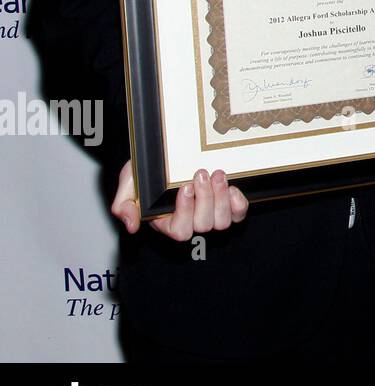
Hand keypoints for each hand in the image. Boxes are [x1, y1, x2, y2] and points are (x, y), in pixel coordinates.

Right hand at [111, 160, 248, 241]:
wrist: (164, 155)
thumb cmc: (145, 172)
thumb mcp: (128, 185)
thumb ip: (124, 205)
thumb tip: (131, 226)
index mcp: (167, 222)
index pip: (179, 231)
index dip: (185, 211)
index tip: (183, 187)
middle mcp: (191, 221)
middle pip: (203, 225)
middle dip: (205, 198)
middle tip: (201, 173)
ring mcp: (211, 214)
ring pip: (222, 222)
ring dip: (221, 198)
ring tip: (217, 174)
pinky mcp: (227, 205)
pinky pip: (239, 214)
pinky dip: (238, 202)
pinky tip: (231, 186)